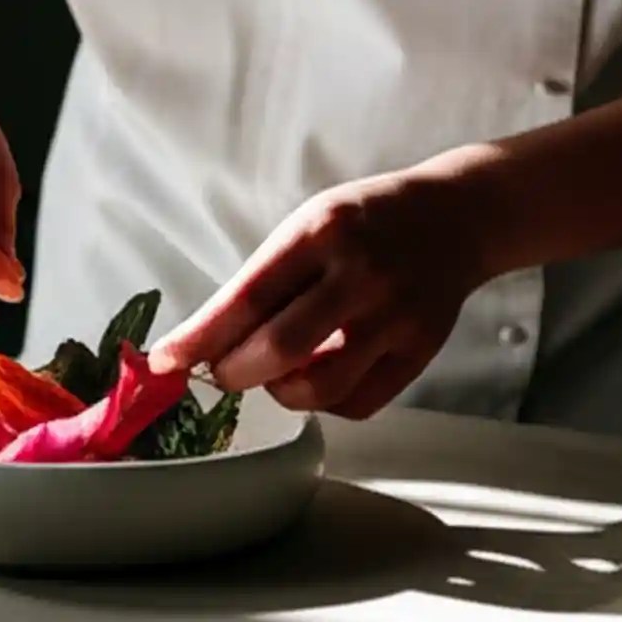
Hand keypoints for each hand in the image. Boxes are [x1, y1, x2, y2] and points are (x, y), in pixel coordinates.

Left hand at [149, 157, 498, 418]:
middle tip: (223, 371)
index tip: (165, 361)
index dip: (200, 338)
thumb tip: (206, 344)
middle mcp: (360, 275)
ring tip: (276, 371)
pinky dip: (324, 401)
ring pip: (320, 387)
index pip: (247, 298)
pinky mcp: (421, 352)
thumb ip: (263, 283)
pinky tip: (319, 375)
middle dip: (234, 373)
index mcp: (321, 234)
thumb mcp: (307, 226)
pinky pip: (357, 403)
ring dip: (280, 392)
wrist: (456, 218)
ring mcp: (396, 317)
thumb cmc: (364, 223)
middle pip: (279, 350)